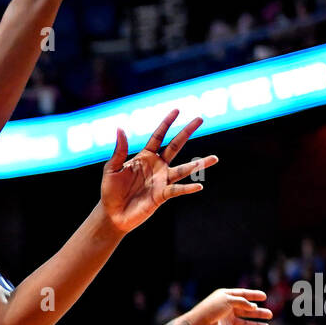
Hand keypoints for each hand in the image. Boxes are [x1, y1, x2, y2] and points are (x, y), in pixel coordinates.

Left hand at [100, 110, 218, 233]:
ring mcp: (161, 180)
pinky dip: (188, 188)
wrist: (112, 214)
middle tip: (200, 119)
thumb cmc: (110, 192)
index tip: (177, 110)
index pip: (159, 136)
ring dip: (199, 164)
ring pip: (184, 169)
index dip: (167, 123)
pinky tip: (198, 186)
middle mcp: (157, 166)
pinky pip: (177, 190)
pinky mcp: (162, 195)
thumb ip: (119, 150)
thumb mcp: (112, 169)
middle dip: (187, 132)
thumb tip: (120, 128)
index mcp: (145, 157)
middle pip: (175, 146)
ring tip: (214, 158)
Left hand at [181, 288, 272, 324]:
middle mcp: (227, 310)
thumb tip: (254, 307)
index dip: (253, 295)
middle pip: (246, 311)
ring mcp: (227, 322)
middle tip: (270, 314)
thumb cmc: (211, 309)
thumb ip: (243, 302)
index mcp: (226, 298)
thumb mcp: (228, 300)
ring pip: (245, 324)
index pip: (242, 295)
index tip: (264, 296)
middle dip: (258, 313)